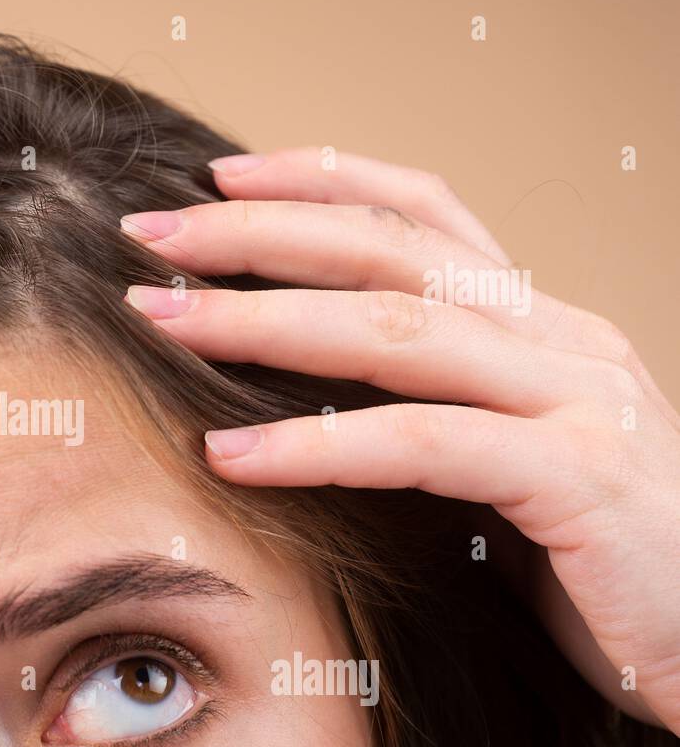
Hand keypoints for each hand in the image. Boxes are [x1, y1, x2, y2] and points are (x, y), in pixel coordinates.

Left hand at [121, 147, 679, 734]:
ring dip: (264, 319)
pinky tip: (228, 456)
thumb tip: (294, 405)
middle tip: (149, 235)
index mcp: (540, 327)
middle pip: (391, 252)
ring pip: (398, 330)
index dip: (321, 182)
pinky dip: (318, 446)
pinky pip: (425, 444)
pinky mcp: (580, 479)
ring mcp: (578, 400)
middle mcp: (562, 341)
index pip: (424, 216)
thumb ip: (429, 416)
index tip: (219, 180)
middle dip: (258, 235)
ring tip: (162, 319)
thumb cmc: (596, 566)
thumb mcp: (502, 467)